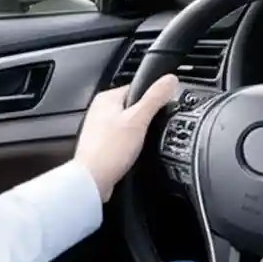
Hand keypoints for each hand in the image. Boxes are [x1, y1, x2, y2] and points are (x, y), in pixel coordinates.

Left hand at [74, 75, 178, 201]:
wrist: (92, 181)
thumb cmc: (110, 151)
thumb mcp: (139, 120)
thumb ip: (155, 98)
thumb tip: (170, 80)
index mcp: (107, 98)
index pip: (137, 88)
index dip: (152, 98)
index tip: (161, 109)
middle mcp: (100, 111)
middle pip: (134, 107)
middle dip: (145, 119)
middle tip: (151, 129)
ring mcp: (99, 129)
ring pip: (128, 124)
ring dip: (137, 133)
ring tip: (140, 144)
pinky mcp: (102, 145)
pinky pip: (122, 139)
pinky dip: (130, 145)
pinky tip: (132, 153)